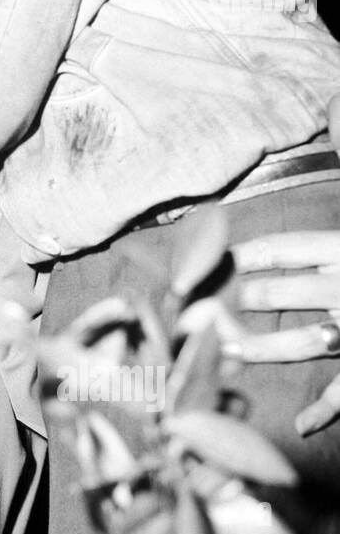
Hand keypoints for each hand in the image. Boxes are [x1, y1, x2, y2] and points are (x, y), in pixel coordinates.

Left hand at [223, 94, 339, 435]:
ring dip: (269, 347)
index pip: (293, 245)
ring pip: (311, 340)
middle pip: (294, 290)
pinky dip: (328, 410)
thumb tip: (336, 105)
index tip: (213, 250)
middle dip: (250, 295)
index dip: (250, 249)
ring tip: (231, 348)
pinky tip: (302, 427)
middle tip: (205, 300)